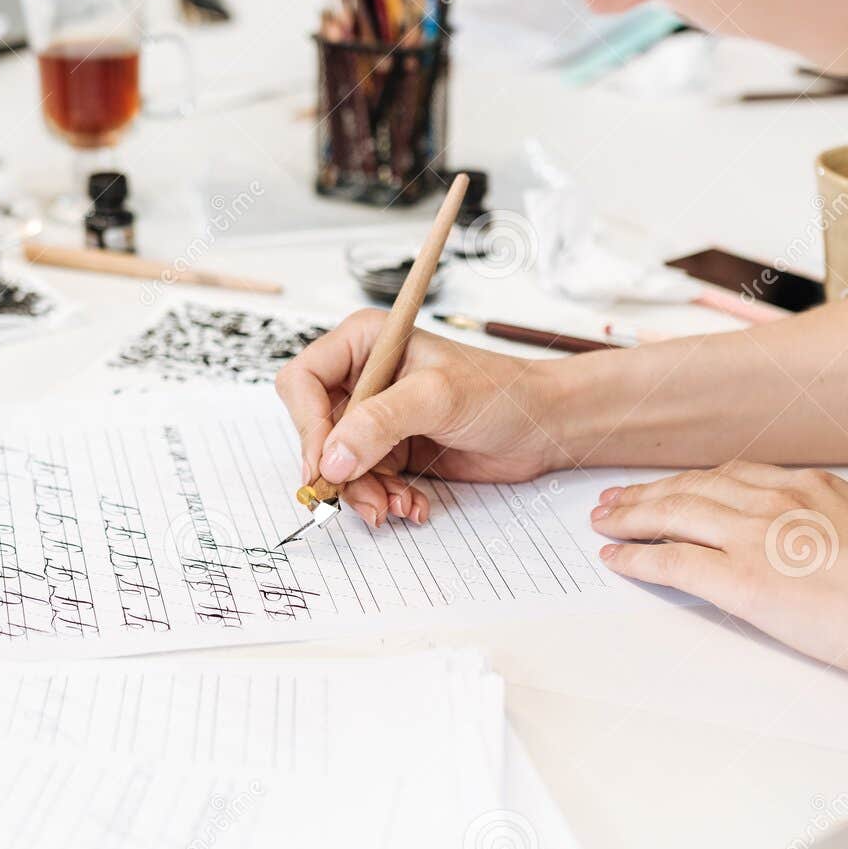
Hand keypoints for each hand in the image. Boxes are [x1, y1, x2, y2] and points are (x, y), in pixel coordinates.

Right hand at [274, 309, 573, 526]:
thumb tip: (331, 458)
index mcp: (364, 342)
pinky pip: (366, 481)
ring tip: (397, 506)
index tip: (323, 464)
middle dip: (337, 468)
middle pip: (316, 430)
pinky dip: (384, 499)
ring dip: (363, 492)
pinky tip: (413, 504)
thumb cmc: (500, 391)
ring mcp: (376, 417)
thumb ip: (379, 423)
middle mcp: (363, 377)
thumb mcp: (436, 397)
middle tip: (361, 497)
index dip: (307, 425)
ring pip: (339, 464)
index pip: (303, 382)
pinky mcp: (392, 449)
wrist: (544, 425)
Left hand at [589, 460, 847, 706]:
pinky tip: (616, 558)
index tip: (673, 486)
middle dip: (650, 493)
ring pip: (673, 515)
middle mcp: (777, 502)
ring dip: (631, 518)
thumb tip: (842, 553)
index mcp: (813, 487)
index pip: (736, 476)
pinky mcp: (740, 580)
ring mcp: (755, 538)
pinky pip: (672, 561)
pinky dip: (636, 557)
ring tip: (604, 522)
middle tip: (617, 499)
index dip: (695, 482)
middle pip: (694, 489)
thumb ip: (847, 534)